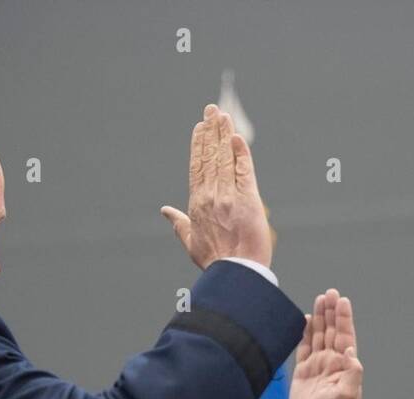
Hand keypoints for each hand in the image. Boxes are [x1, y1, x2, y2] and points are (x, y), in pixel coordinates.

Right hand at [160, 103, 272, 269]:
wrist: (236, 274)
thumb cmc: (215, 262)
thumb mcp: (191, 243)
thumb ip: (179, 224)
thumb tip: (165, 211)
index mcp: (197, 204)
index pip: (197, 167)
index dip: (198, 144)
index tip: (199, 126)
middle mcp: (211, 196)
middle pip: (210, 157)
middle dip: (211, 130)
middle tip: (212, 109)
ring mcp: (229, 196)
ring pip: (225, 159)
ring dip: (224, 134)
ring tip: (223, 115)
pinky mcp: (248, 200)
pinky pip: (244, 171)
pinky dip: (241, 153)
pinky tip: (237, 137)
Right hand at [289, 289, 362, 398]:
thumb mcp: (346, 398)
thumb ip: (352, 374)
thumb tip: (352, 352)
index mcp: (345, 368)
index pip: (345, 337)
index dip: (344, 319)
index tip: (342, 301)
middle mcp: (332, 364)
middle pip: (333, 332)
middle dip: (332, 312)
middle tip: (330, 293)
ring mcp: (317, 367)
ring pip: (319, 336)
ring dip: (320, 318)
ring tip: (320, 298)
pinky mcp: (302, 373)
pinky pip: (304, 348)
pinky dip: (306, 333)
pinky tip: (308, 320)